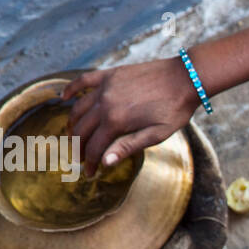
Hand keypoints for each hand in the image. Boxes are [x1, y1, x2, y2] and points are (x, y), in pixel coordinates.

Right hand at [61, 58, 199, 175]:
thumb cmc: (175, 109)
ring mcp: (105, 87)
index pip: (95, 147)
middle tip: (80, 159)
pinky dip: (71, 90)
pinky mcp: (110, 74)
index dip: (90, 163)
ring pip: (79, 109)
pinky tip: (63, 98)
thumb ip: (129, 147)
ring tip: (73, 137)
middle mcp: (105, 103)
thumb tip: (104, 162)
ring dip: (73, 125)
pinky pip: (83, 81)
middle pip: (82, 130)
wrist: (185, 78)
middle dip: (78, 148)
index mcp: (117, 121)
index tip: (90, 173)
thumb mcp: (157, 134)